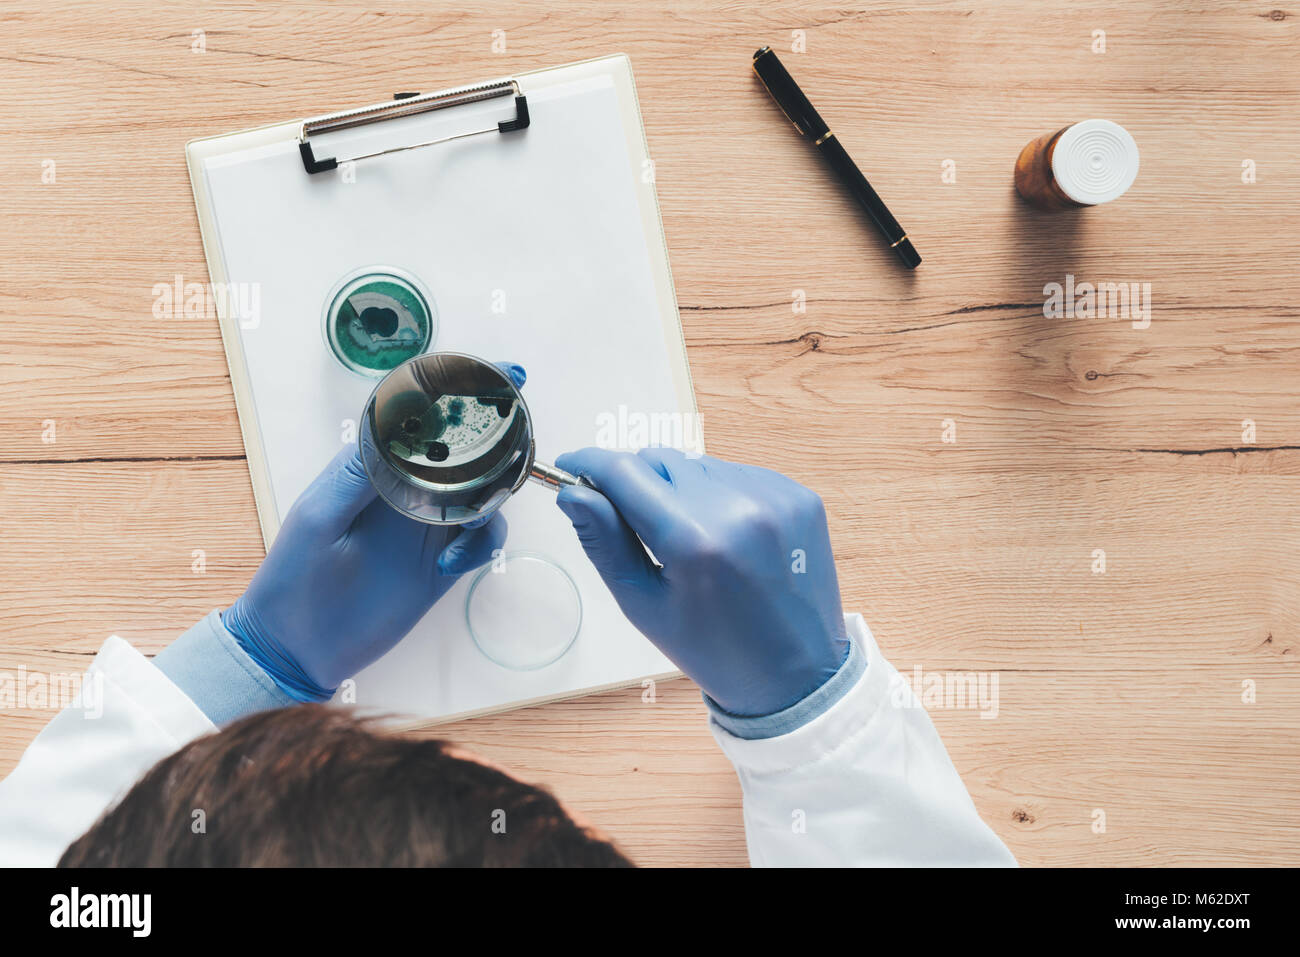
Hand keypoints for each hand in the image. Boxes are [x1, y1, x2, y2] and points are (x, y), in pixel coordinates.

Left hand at [223, 363, 526, 697]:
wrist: (297, 647)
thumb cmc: (293, 577)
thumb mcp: (320, 517)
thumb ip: (360, 472)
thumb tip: (397, 429)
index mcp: (374, 465)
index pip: (424, 415)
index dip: (462, 390)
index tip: (501, 374)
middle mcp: (408, 487)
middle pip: (466, 448)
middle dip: (499, 434)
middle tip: (522, 433)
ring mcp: (429, 524)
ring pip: (484, 490)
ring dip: (493, 495)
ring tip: (477, 517)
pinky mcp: (444, 562)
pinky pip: (483, 539)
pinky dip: (481, 544)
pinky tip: (451, 565)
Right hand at [554, 447, 848, 716]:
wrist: (796, 675)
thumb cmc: (714, 649)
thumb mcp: (643, 604)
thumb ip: (604, 542)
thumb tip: (572, 492)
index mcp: (694, 539)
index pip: (625, 471)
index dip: (589, 463)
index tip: (570, 466)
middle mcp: (737, 506)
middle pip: (660, 459)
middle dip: (635, 482)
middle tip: (635, 524)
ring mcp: (775, 497)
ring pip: (698, 463)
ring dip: (679, 487)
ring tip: (688, 540)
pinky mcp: (798, 496)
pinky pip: (738, 474)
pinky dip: (719, 494)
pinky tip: (725, 538)